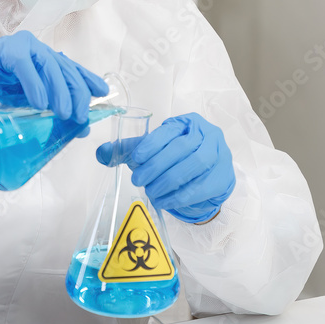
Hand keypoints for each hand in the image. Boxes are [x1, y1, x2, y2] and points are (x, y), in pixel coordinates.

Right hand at [0, 31, 108, 130]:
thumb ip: (51, 110)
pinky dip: (34, 84)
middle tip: (79, 117)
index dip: (87, 79)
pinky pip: (24, 65)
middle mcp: (34, 48)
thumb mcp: (27, 106)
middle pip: (63, 67)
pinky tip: (41, 102)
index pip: (70, 68)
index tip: (102, 94)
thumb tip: (82, 127)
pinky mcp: (2, 52)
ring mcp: (18, 46)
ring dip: (58, 91)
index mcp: (41, 59)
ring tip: (63, 113)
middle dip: (76, 92)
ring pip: (48, 65)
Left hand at [96, 113, 234, 223]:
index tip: (135, 160)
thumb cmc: (178, 158)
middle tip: (138, 181)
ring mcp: (220, 154)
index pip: (169, 131)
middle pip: (182, 148)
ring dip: (169, 181)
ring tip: (151, 192)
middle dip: (157, 166)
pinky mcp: (223, 177)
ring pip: (195, 165)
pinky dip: (182, 195)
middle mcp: (208, 134)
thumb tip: (101, 152)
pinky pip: (203, 186)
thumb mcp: (155, 149)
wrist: (207, 174)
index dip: (151, 145)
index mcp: (188, 122)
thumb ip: (130, 150)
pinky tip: (166, 201)